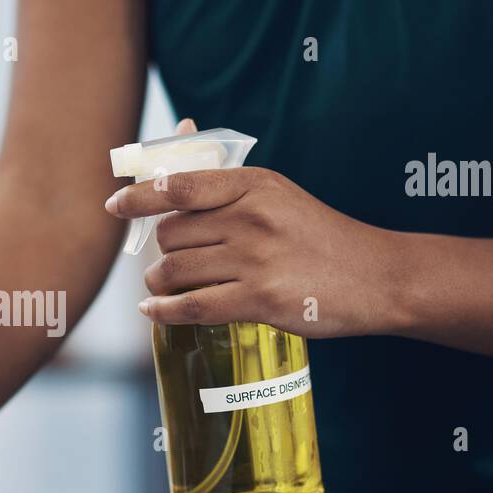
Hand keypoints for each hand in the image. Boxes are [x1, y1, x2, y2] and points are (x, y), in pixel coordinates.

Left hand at [104, 122, 405, 336]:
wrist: (377, 277)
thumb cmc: (320, 238)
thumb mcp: (278, 196)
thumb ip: (225, 189)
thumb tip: (163, 180)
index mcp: (253, 184)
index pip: (178, 184)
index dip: (138, 196)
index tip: (115, 206)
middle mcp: (250, 216)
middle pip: (170, 233)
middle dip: (162, 250)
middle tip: (174, 261)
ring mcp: (255, 258)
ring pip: (174, 270)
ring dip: (160, 283)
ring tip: (166, 288)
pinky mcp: (260, 299)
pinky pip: (192, 306)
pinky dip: (164, 312)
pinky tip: (154, 312)